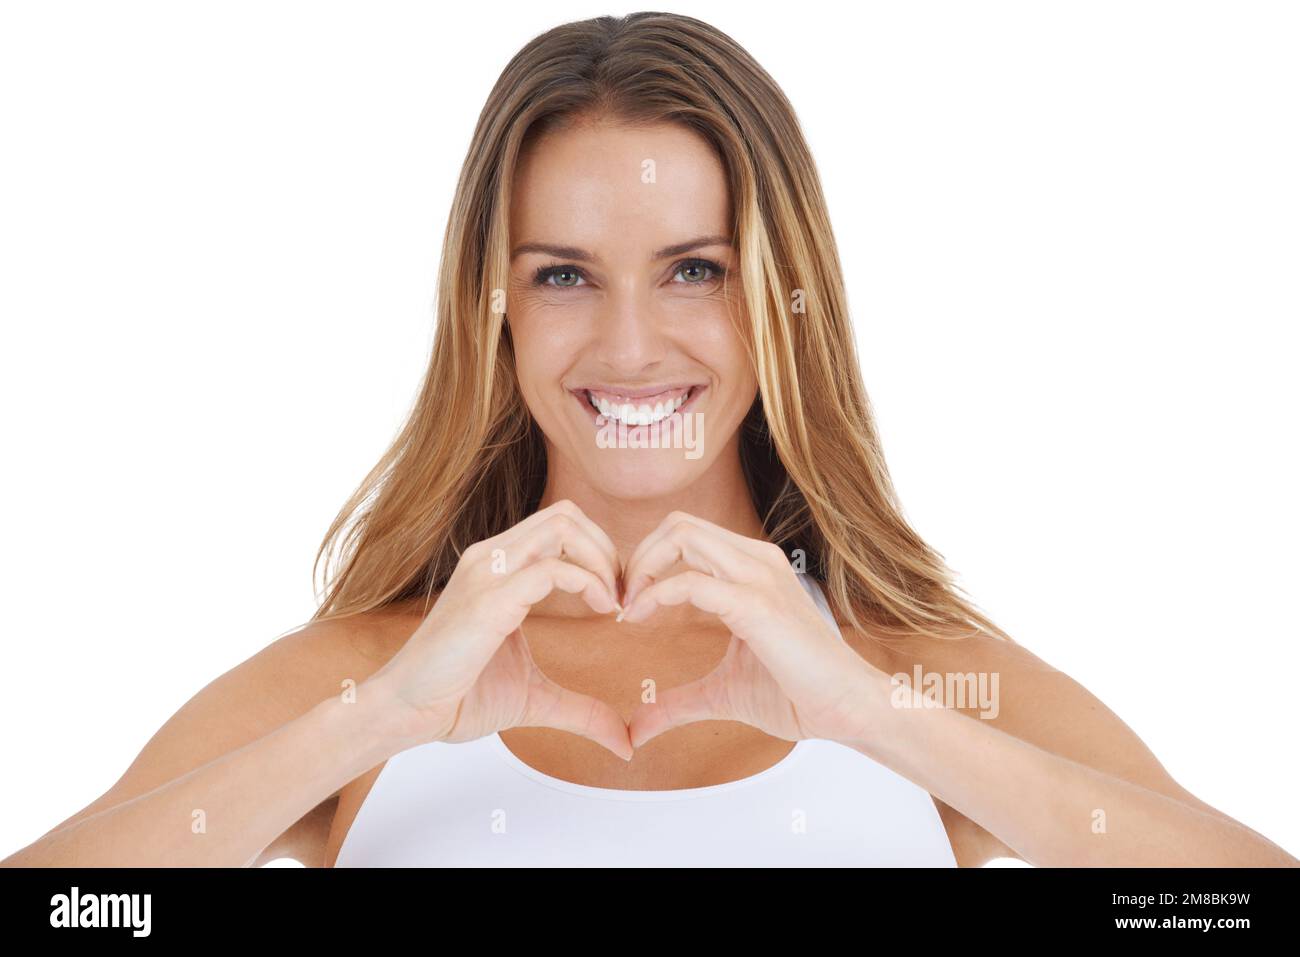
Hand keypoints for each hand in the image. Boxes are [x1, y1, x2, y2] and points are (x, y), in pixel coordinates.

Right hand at [365, 499, 632, 759]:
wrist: (408, 713)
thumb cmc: (460, 698)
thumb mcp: (536, 699)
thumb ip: (582, 711)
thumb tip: (626, 744)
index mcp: (500, 567)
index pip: (561, 525)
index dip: (600, 553)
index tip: (619, 599)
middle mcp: (492, 557)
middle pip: (567, 514)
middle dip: (608, 549)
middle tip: (624, 597)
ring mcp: (488, 572)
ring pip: (562, 526)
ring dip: (602, 559)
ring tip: (614, 602)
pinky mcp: (489, 599)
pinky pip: (551, 569)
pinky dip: (588, 582)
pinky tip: (602, 610)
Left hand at [620, 512, 876, 747]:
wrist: (846, 709)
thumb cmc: (795, 694)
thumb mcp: (722, 693)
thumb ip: (678, 702)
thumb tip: (638, 728)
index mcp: (751, 566)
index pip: (686, 533)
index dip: (647, 561)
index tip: (626, 603)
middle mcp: (756, 560)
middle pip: (677, 523)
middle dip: (638, 557)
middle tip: (620, 601)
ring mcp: (758, 577)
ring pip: (682, 535)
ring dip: (642, 567)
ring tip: (627, 607)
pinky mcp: (757, 605)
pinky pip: (691, 582)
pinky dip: (654, 596)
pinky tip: (636, 619)